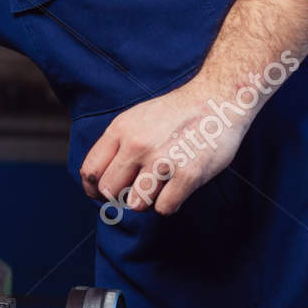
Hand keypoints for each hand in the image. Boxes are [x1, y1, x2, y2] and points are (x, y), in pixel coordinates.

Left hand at [78, 76, 253, 215]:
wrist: (217, 99)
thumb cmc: (175, 113)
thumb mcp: (136, 118)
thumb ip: (117, 144)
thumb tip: (99, 179)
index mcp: (120, 129)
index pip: (90, 171)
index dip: (93, 189)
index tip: (102, 194)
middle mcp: (137, 145)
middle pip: (109, 191)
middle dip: (120, 197)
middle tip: (135, 191)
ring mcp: (162, 160)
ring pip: (136, 204)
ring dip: (147, 202)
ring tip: (159, 187)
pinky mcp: (187, 174)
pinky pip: (164, 208)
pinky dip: (169, 204)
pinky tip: (176, 189)